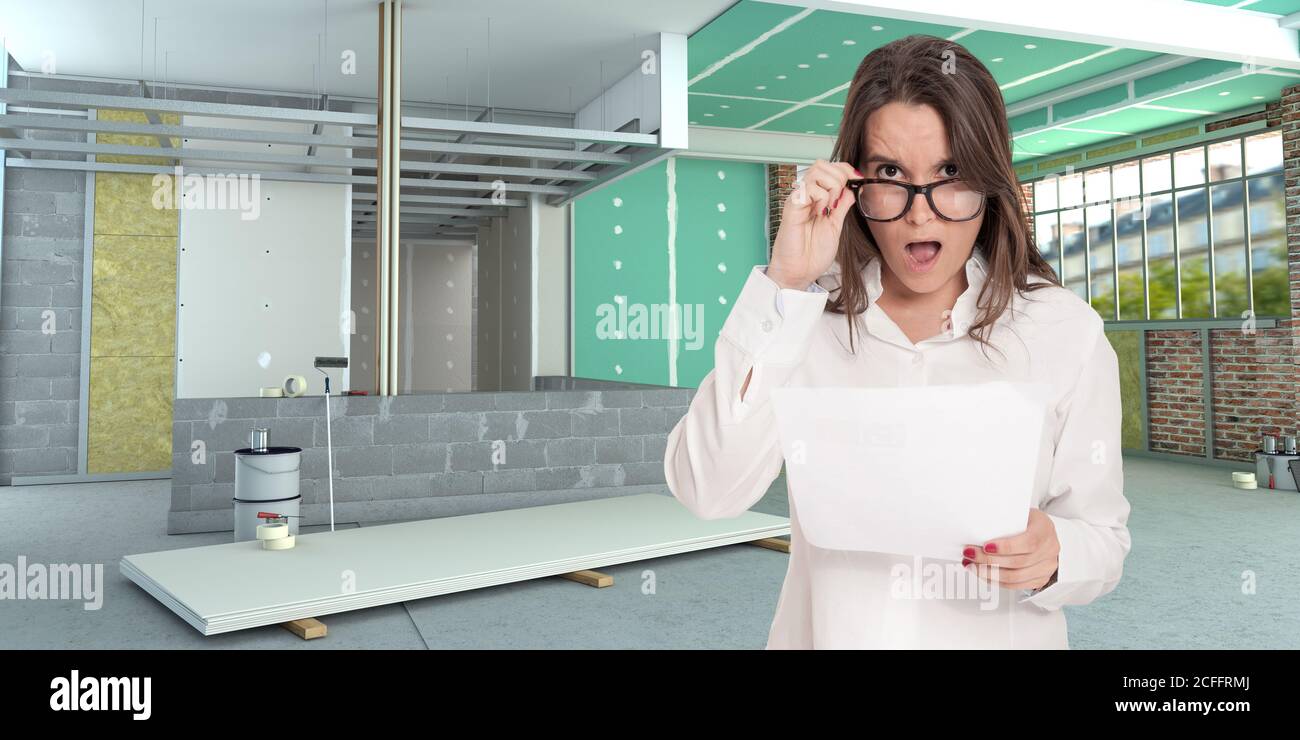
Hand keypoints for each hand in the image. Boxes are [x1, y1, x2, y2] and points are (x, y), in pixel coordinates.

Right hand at [767, 159, 860, 290]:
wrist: (800, 272)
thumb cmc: (813, 253)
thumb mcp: (836, 225)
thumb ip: (842, 205)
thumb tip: (851, 188)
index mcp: (816, 197)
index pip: (831, 169)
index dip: (846, 169)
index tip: (857, 180)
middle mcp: (806, 195)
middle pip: (822, 164)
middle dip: (839, 177)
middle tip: (838, 202)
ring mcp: (798, 199)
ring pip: (816, 171)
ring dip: (830, 187)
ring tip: (828, 208)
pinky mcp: (791, 206)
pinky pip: (808, 188)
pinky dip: (820, 198)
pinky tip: (818, 213)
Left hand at [961, 509, 1059, 590]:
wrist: (1044, 533)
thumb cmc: (1029, 522)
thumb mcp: (1020, 513)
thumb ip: (1004, 520)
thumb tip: (976, 526)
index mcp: (1044, 530)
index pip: (1028, 542)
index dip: (1006, 547)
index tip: (985, 546)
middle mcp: (1049, 550)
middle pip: (1018, 562)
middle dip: (988, 560)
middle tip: (969, 554)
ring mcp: (1046, 567)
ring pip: (1015, 577)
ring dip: (988, 573)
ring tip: (971, 565)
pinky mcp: (1040, 579)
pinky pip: (1015, 585)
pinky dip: (996, 581)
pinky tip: (983, 574)